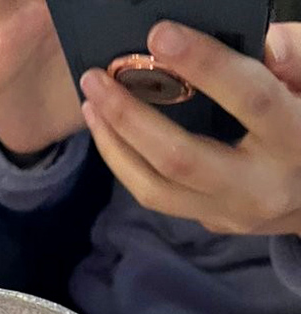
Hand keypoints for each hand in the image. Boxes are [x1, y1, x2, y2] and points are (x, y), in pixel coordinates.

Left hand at [79, 22, 300, 237]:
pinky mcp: (207, 220)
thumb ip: (294, 59)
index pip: (249, 100)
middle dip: (130, 117)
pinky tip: (107, 132)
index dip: (205, 66)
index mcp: (294, 140)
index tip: (159, 35)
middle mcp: (257, 186)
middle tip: (95, 78)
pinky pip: (154, 197)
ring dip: (114, 145)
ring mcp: (228, 211)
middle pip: (180, 159)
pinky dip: (124, 163)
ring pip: (154, 189)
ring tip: (91, 103)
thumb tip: (261, 41)